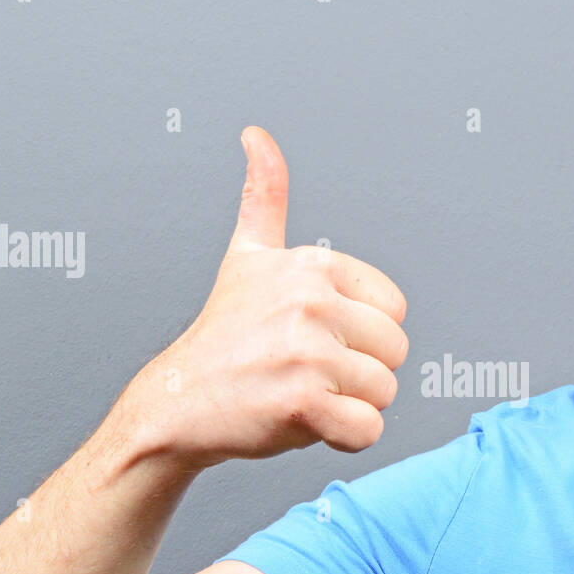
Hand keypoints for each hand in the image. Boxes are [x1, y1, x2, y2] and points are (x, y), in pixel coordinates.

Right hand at [132, 127, 408, 468]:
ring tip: (299, 394)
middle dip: (360, 374)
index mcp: (313, 265)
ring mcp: (307, 351)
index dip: (362, 335)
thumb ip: (263, 197)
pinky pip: (368, 431)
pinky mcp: (302, 402)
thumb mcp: (247, 257)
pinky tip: (304, 422)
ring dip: (349, 407)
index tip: (314, 337)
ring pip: (384, 393)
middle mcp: (311, 301)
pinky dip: (344, 439)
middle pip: (395, 353)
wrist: (178, 403)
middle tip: (306, 372)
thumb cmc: (225, 336)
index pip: (395, 312)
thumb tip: (256, 135)